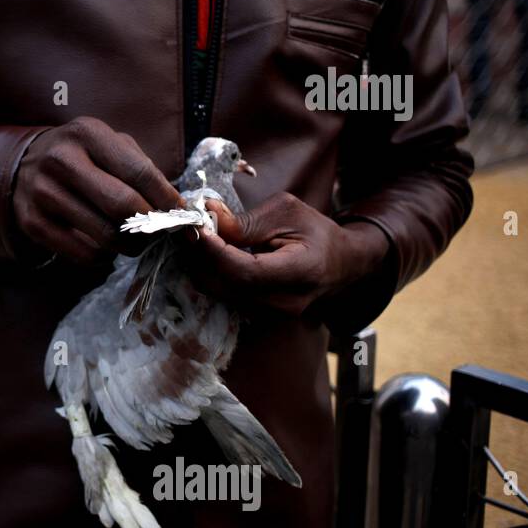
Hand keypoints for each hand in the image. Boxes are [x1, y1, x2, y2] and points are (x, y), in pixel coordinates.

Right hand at [11, 116, 184, 264]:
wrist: (23, 165)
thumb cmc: (82, 156)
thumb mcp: (108, 145)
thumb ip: (142, 168)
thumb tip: (178, 207)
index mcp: (87, 134)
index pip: (139, 172)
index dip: (167, 198)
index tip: (183, 215)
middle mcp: (61, 160)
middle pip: (122, 205)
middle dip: (151, 225)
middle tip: (162, 234)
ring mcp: (43, 193)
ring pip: (104, 235)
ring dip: (130, 246)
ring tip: (136, 242)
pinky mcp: (32, 223)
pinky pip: (82, 254)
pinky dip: (103, 258)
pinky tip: (106, 248)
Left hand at [180, 192, 391, 316]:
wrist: (342, 263)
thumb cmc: (316, 232)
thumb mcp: (287, 212)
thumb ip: (246, 219)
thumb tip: (206, 214)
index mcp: (302, 272)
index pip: (245, 271)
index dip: (213, 251)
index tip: (194, 227)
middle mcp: (286, 302)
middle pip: (226, 285)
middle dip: (198, 256)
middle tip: (185, 228)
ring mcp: (273, 315)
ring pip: (219, 292)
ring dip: (199, 265)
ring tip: (193, 237)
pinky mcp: (260, 315)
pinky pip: (224, 295)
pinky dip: (208, 273)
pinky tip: (204, 253)